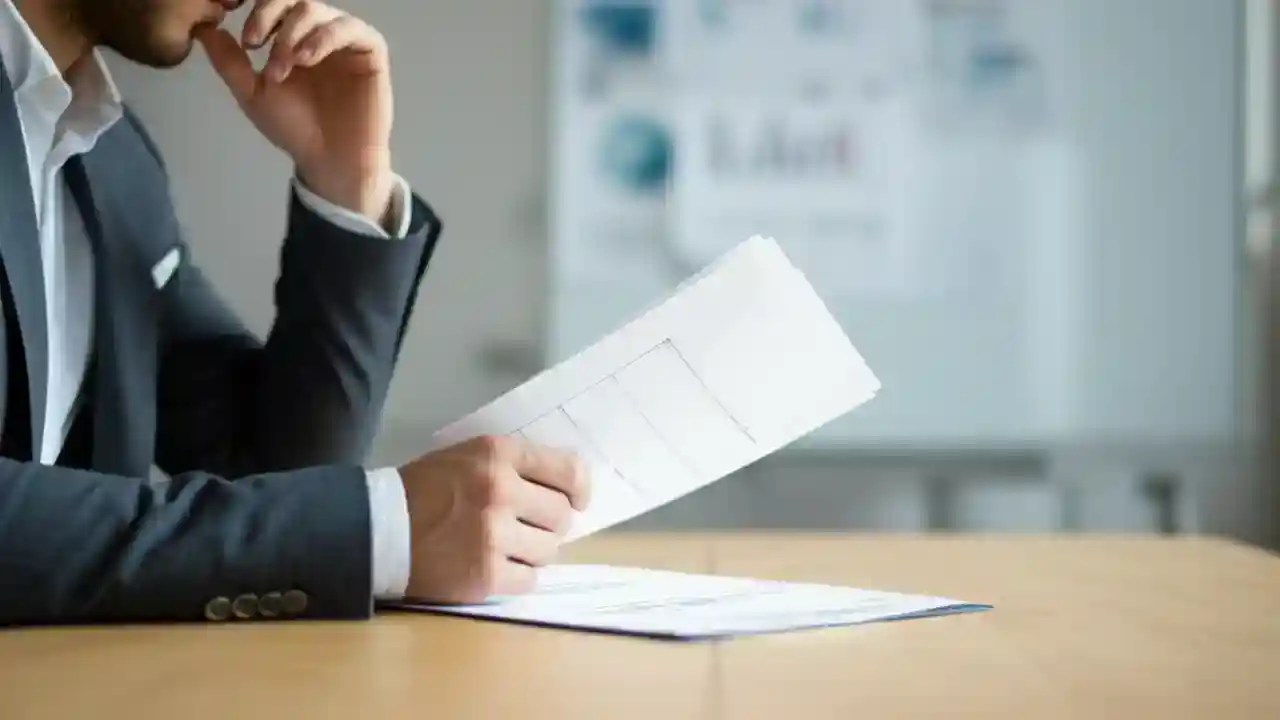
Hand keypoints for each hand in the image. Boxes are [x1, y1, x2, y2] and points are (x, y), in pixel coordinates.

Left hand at [196, 0, 395, 224]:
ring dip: (292, 33)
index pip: (274, 4)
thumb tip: (202, 27)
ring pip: (317, 10)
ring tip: (284, 65)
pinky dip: (324, 37)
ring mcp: (345, 40)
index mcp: (293, 37)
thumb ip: (228, 61)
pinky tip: (307, 59)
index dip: (257, 11)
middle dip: (270, 17)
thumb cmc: (295, 128)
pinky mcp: (371, 51)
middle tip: (255, 45)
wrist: (329, 159)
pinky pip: (350, 28)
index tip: (246, 41)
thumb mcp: (252, 93)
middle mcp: (319, 32)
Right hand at [399, 436, 591, 603]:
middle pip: (562, 515)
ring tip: (508, 547)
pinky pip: (529, 579)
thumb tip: (568, 487)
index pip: (568, 471)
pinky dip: (518, 575)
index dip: (580, 489)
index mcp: (497, 455)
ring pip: (549, 550)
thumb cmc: (424, 489)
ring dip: (534, 551)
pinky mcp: (486, 575)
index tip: (578, 500)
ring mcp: (494, 536)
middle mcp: (501, 492)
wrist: (376, 529)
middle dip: (550, 523)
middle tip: (528, 526)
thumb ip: (514, 464)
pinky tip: (496, 566)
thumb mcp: (468, 456)